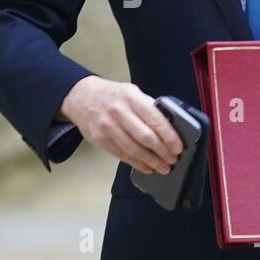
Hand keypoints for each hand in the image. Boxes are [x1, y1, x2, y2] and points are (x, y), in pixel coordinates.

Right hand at [57, 76, 183, 174]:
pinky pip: (121, 155)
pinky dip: (136, 163)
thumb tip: (168, 127)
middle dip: (162, 151)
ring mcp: (108, 127)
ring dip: (151, 161)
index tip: (178, 147)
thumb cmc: (111, 95)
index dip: (169, 135)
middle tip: (172, 159)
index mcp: (131, 97)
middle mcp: (119, 112)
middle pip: (145, 137)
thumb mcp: (131, 92)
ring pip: (133, 149)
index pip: (154, 118)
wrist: (81, 97)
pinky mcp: (100, 140)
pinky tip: (146, 167)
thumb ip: (147, 107)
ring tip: (163, 167)